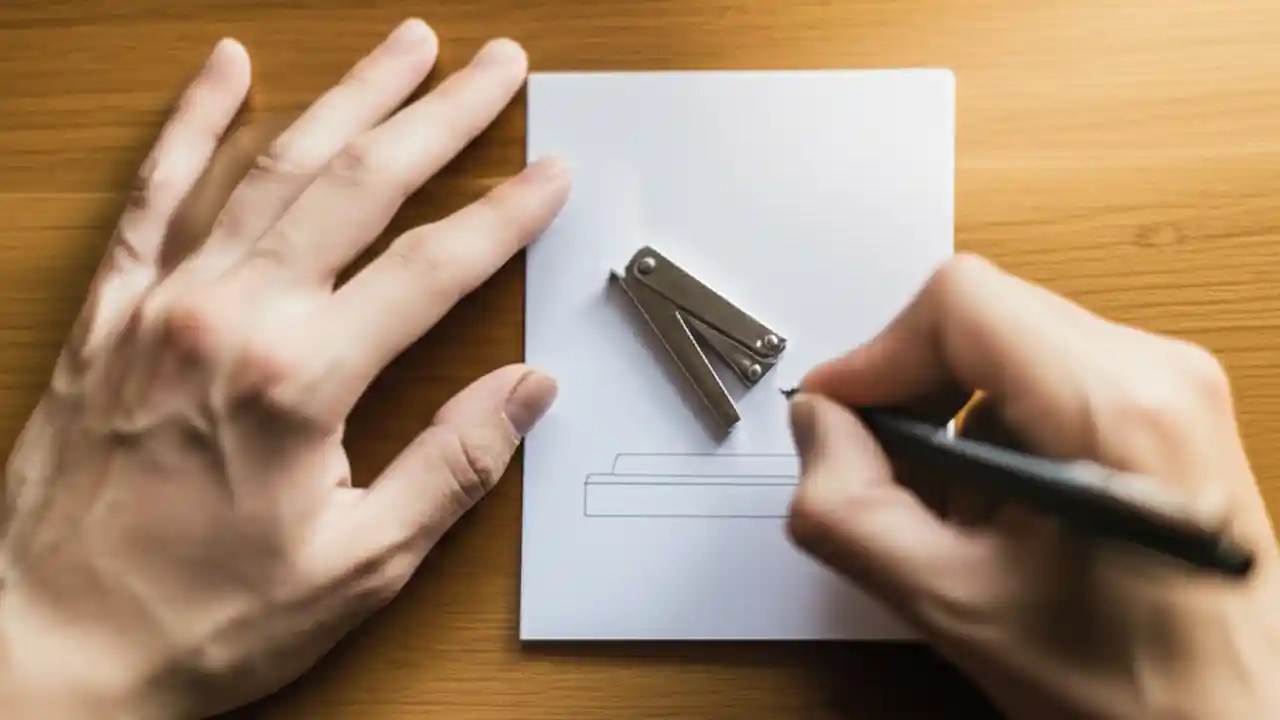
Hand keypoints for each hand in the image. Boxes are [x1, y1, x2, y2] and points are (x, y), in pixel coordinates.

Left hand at [0, 19, 568, 717]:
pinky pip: (154, 193)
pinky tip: (226, 68)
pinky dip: (191, 124)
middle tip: (497, 66)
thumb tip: (528, 387)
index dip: (505, 216)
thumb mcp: (358, 566)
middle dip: (440, 117)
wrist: (47, 646)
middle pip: (360, 187)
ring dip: (347, 98)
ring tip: (406, 44)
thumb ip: (451, 466)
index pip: (433, 268)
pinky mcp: (111, 311)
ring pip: (272, 168)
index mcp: (300, 381)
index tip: (551, 175)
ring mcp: (163, 303)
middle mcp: (230, 318)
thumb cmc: (203, 620)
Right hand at [787, 255, 1279, 718]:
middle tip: (883, 470)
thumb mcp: (957, 608)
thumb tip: (818, 428)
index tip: (839, 415)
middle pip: (983, 317)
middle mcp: (1159, 374)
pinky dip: (994, 430)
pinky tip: (997, 511)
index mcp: (1117, 407)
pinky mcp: (1168, 411)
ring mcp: (1173, 388)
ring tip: (949, 509)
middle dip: (911, 389)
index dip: (877, 355)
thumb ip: (853, 513)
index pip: (960, 303)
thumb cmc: (1138, 690)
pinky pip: (1048, 378)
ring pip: (1009, 346)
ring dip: (950, 416)